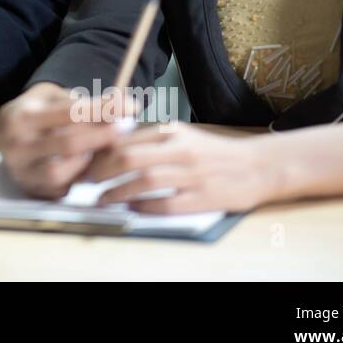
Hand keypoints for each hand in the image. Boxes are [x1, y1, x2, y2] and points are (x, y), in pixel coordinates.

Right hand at [0, 82, 137, 198]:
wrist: (8, 131)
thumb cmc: (39, 111)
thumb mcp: (55, 97)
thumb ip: (85, 103)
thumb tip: (126, 106)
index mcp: (20, 116)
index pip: (70, 112)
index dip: (103, 109)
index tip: (131, 106)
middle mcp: (15, 145)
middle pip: (69, 144)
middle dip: (102, 136)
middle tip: (126, 127)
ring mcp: (20, 171)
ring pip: (62, 172)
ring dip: (87, 160)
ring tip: (101, 147)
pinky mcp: (30, 189)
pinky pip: (61, 188)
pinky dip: (78, 176)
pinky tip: (89, 163)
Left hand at [86, 123, 280, 212]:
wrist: (258, 166)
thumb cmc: (213, 153)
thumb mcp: (182, 136)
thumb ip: (151, 139)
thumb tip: (111, 147)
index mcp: (172, 131)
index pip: (125, 138)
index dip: (99, 151)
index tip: (84, 161)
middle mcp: (180, 149)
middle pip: (129, 158)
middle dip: (100, 172)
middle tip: (85, 182)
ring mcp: (192, 174)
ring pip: (144, 181)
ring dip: (117, 192)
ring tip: (102, 200)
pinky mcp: (204, 198)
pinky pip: (167, 204)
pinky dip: (145, 208)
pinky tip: (132, 210)